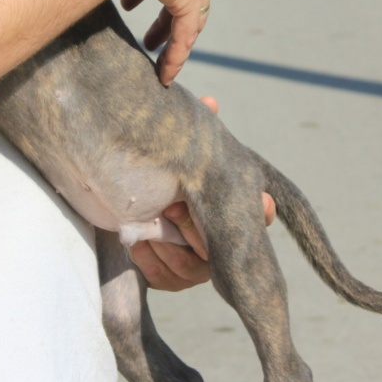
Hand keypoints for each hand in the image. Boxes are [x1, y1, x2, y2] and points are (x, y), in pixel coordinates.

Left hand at [131, 96, 276, 290]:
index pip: (258, 215)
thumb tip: (211, 101)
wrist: (118, 201)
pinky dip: (149, 260)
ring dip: (164, 245)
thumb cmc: (156, 172)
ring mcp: (195, 265)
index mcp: (225, 210)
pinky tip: (134, 241)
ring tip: (142, 225)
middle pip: (218, 248)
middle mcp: (216, 241)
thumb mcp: (174, 150)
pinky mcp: (170, 279)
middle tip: (169, 208)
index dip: (262, 210)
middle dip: (191, 228)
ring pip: (190, 269)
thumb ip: (195, 128)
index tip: (262, 199)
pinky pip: (166, 280)